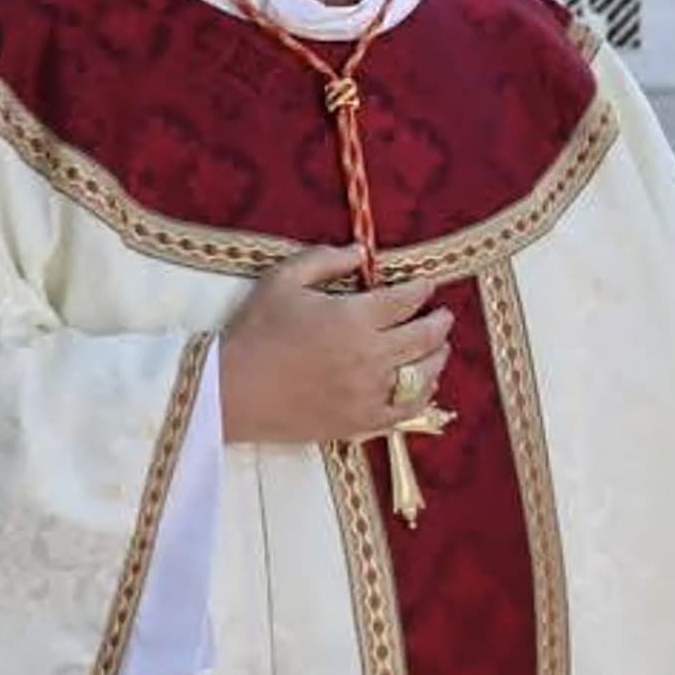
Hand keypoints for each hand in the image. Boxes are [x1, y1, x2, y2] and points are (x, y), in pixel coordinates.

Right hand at [218, 245, 452, 445]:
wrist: (229, 391)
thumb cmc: (254, 331)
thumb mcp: (283, 280)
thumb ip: (325, 259)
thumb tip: (361, 252)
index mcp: (354, 317)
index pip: (405, 299)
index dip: (423, 289)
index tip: (429, 284)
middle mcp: (370, 356)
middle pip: (424, 337)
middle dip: (440, 322)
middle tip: (444, 314)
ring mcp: (368, 393)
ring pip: (423, 376)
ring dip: (438, 358)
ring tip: (440, 348)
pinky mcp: (359, 422)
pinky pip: (405, 411)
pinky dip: (422, 396)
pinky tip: (422, 386)